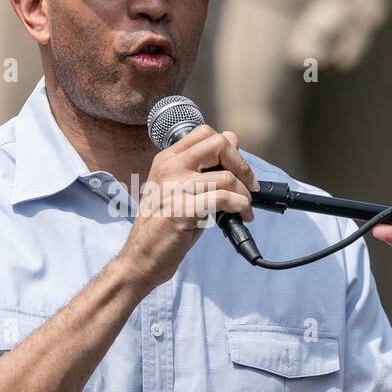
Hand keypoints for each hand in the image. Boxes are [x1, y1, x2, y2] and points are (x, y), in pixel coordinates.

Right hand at [117, 126, 256, 290]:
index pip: (205, 133)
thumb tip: (233, 139)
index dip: (229, 148)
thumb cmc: (164, 226)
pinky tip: (241, 216)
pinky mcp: (182, 209)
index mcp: (167, 159)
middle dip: (242, 166)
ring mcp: (174, 187)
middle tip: (250, 186)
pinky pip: (223, 198)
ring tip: (245, 208)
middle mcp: (168, 167)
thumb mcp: (183, 189)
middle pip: (218, 145)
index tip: (239, 169)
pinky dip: (240, 206)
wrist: (141, 257)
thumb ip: (206, 167)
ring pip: (226, 177)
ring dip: (244, 194)